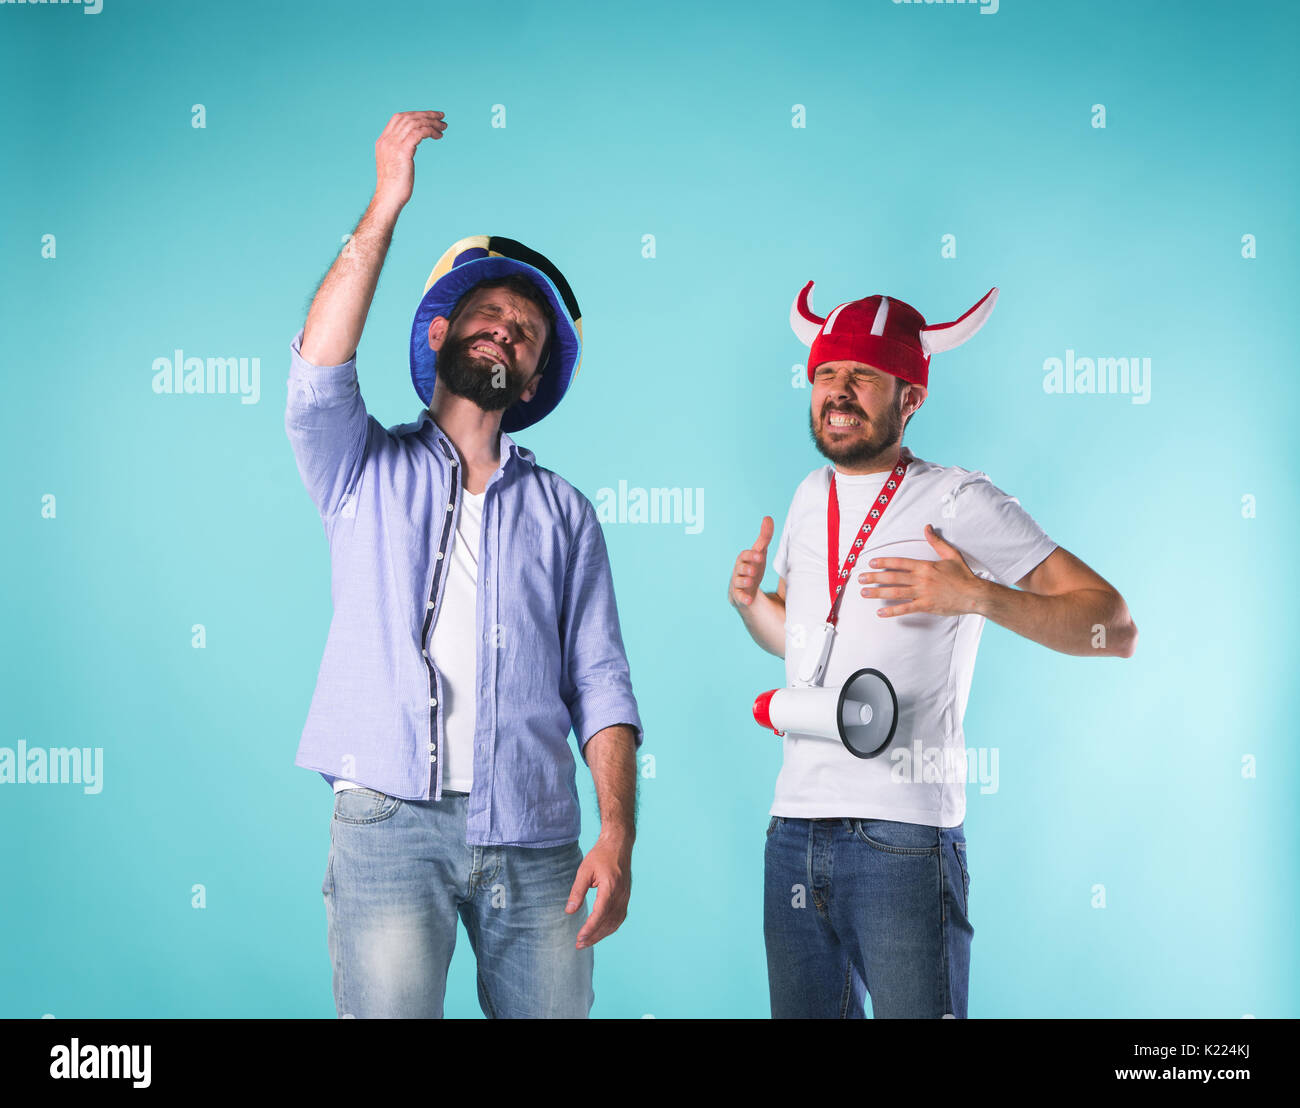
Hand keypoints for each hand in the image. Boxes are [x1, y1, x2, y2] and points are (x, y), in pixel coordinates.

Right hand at [373, 111, 446, 212]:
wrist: (389, 198)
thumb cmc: (395, 186)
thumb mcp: (396, 163)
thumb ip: (402, 150)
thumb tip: (413, 145)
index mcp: (383, 141)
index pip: (399, 118)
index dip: (415, 114)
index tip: (430, 116)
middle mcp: (387, 140)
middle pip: (408, 117)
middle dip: (426, 115)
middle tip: (442, 117)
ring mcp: (393, 145)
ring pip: (415, 124)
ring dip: (431, 123)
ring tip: (443, 127)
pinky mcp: (403, 152)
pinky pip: (419, 133)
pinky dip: (430, 131)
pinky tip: (438, 136)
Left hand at [566, 834, 631, 948]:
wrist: (619, 845)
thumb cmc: (600, 855)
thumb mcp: (584, 870)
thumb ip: (577, 891)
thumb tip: (569, 911)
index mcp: (611, 886)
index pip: (600, 913)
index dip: (590, 928)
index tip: (579, 938)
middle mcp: (621, 894)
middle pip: (608, 922)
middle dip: (593, 936)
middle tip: (578, 944)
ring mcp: (625, 897)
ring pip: (615, 922)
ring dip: (601, 934)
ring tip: (586, 941)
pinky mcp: (626, 898)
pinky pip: (619, 918)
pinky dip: (610, 928)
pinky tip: (600, 932)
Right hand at [730, 516, 773, 606]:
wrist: (745, 589)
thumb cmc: (753, 567)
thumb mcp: (760, 552)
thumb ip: (764, 537)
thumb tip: (768, 518)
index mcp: (744, 560)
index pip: (745, 555)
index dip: (751, 556)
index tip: (760, 556)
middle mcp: (739, 571)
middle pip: (740, 568)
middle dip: (746, 568)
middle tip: (754, 570)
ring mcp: (738, 583)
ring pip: (738, 582)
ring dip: (744, 581)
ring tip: (751, 582)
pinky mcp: (739, 596)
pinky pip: (739, 597)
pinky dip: (743, 598)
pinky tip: (749, 600)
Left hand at [857, 524, 984, 617]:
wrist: (975, 594)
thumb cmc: (963, 575)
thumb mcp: (951, 555)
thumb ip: (936, 541)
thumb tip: (927, 527)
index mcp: (925, 566)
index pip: (900, 562)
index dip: (884, 562)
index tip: (871, 562)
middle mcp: (922, 579)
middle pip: (893, 577)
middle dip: (874, 577)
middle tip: (860, 579)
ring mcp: (923, 593)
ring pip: (896, 592)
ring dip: (878, 592)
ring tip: (864, 593)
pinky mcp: (926, 606)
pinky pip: (906, 608)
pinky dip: (892, 611)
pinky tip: (880, 612)